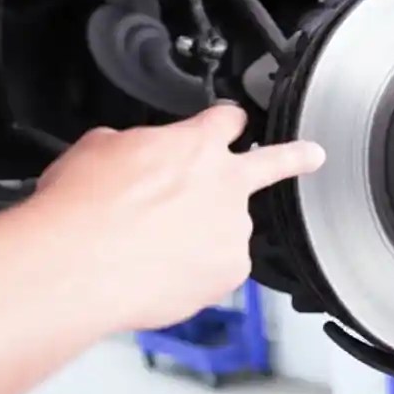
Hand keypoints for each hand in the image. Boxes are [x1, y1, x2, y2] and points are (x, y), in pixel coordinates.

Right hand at [29, 104, 324, 330]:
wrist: (80, 263)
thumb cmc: (82, 209)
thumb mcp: (97, 150)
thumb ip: (134, 148)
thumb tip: (132, 156)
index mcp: (195, 145)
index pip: (225, 119)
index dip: (227, 120)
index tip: (232, 122)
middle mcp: (225, 184)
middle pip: (273, 162)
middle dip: (297, 157)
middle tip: (312, 155)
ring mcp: (232, 229)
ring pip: (229, 230)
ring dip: (206, 238)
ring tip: (159, 251)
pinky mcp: (229, 271)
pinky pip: (217, 270)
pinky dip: (194, 274)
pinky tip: (161, 274)